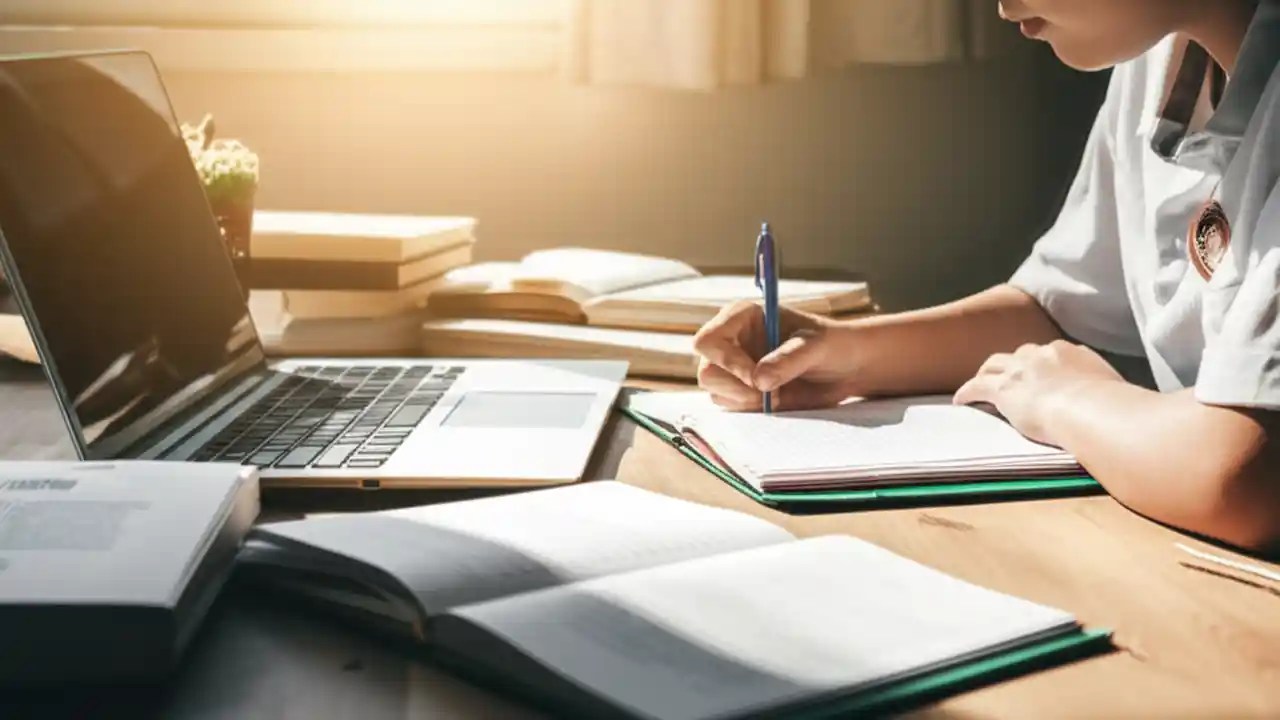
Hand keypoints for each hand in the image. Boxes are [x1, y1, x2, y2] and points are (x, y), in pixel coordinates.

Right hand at [692, 301, 860, 410]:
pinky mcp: (742, 390)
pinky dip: (750, 408)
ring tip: (779, 394)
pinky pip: (731, 405)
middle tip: (767, 394)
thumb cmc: (831, 344)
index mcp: (741, 317)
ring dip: (745, 400)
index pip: (708, 339)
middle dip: (735, 387)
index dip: (725, 360)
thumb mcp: (815, 346)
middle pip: (707, 370)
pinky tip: (777, 399)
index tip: (754, 377)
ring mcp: (734, 367)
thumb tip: (758, 380)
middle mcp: (732, 341)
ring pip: (715, 391)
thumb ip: (788, 359)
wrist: (846, 367)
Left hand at [953, 340, 1124, 443]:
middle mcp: (1045, 354)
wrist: (1092, 410)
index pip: (1053, 353)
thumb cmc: (1114, 408)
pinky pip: (977, 387)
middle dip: (1013, 363)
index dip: (1043, 364)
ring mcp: (1021, 369)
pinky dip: (967, 392)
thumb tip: (1127, 407)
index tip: (1042, 373)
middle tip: (1007, 375)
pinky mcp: (1003, 388)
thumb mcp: (1119, 394)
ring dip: (987, 374)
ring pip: (995, 364)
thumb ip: (1113, 395)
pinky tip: (960, 401)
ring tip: (980, 385)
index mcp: (1074, 353)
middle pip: (1021, 353)